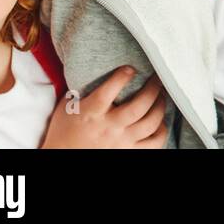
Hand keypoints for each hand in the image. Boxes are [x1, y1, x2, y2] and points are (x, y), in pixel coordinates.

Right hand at [41, 66, 168, 148]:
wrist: (61, 157)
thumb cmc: (65, 130)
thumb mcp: (68, 106)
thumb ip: (84, 89)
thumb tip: (98, 65)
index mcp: (91, 113)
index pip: (107, 93)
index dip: (121, 77)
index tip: (130, 68)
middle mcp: (108, 128)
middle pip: (138, 107)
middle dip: (153, 88)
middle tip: (157, 77)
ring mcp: (121, 143)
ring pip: (150, 124)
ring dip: (160, 105)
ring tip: (161, 95)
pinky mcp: (129, 153)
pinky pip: (154, 143)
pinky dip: (162, 130)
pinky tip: (159, 120)